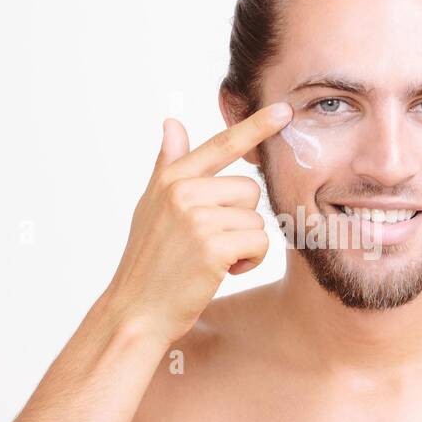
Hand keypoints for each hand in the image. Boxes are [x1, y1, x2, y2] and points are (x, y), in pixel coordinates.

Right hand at [103, 101, 292, 344]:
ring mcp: (197, 218)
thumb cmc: (149, 261)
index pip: (221, 145)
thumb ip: (167, 165)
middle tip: (210, 244)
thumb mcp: (151, 207)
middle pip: (249, 190)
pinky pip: (259, 242)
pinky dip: (248, 261)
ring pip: (256, 219)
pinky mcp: (212, 246)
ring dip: (244, 244)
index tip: (285, 110)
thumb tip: (172, 122)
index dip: (256, 126)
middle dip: (240, 220)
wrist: (137, 311)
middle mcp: (183, 192)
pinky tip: (221, 272)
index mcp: (172, 180)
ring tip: (211, 260)